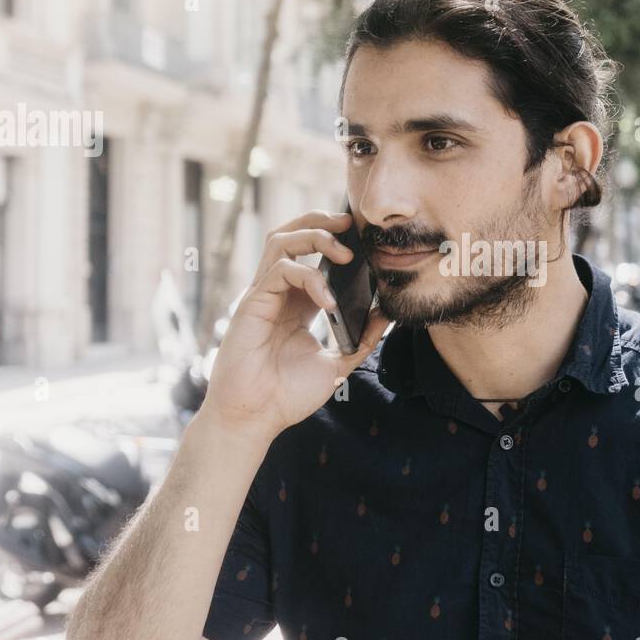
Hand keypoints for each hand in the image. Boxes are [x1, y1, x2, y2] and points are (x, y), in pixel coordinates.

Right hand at [197, 209, 389, 446]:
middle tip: (351, 224)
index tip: (364, 239)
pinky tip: (329, 300)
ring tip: (344, 252)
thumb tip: (386, 314)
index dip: (335, 241)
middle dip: (321, 222)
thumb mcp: (336, 365)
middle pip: (292, 235)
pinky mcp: (252, 303)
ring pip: (280, 241)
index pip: (313, 256)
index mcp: (297, 304)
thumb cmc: (287, 395)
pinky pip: (280, 271)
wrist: (255, 417)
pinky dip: (309, 277)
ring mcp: (263, 295)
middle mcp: (278, 293)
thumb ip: (362, 340)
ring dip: (314, 236)